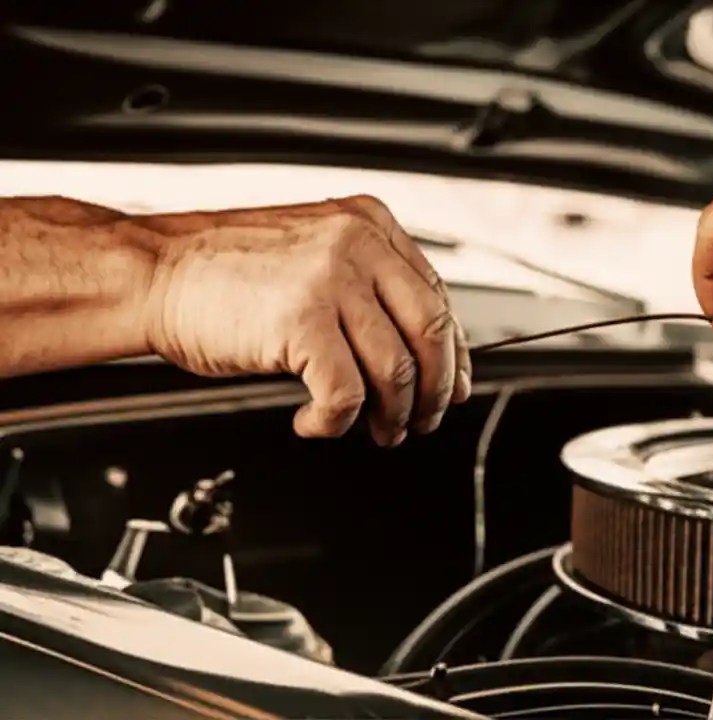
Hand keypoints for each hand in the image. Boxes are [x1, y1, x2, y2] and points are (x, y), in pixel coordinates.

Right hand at [140, 195, 469, 445]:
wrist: (151, 273)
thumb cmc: (220, 272)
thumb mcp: (311, 255)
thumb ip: (366, 287)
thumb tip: (420, 353)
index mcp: (369, 224)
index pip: (437, 298)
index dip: (451, 354)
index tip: (450, 385)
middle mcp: (357, 245)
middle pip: (432, 334)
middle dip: (433, 391)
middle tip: (421, 420)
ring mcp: (331, 281)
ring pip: (396, 369)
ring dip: (393, 414)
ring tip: (376, 430)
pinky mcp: (302, 322)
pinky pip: (347, 395)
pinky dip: (337, 422)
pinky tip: (315, 422)